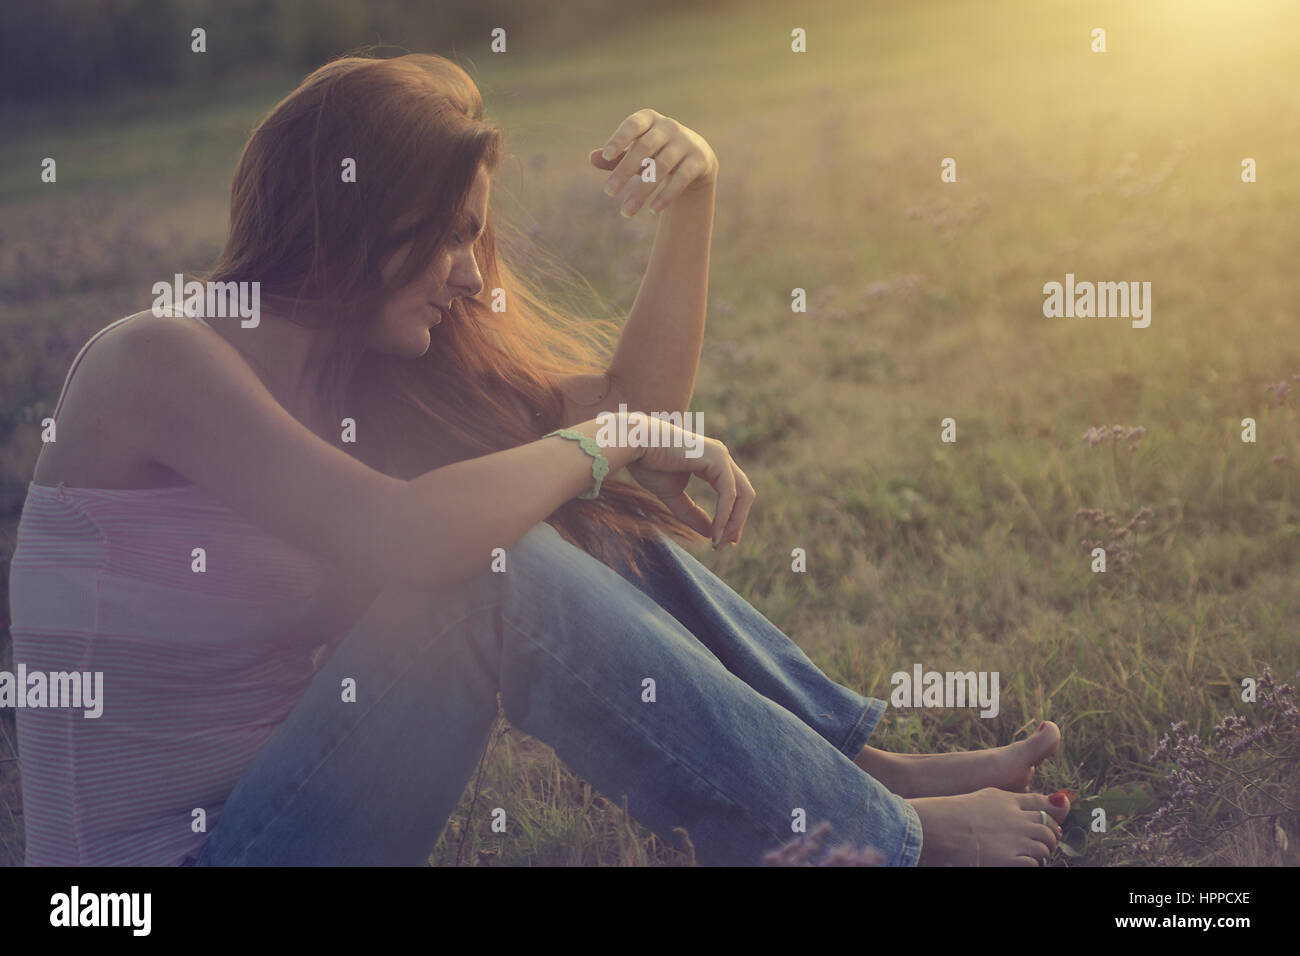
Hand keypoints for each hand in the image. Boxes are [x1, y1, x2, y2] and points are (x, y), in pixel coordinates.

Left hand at [589, 108, 717, 217]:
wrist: (696, 159)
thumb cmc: (656, 153)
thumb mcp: (635, 152)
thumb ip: (616, 155)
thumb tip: (592, 158)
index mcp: (649, 119)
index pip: (633, 125)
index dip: (620, 138)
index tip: (606, 156)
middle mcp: (669, 126)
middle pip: (645, 147)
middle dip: (625, 170)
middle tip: (608, 193)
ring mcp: (686, 142)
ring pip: (662, 166)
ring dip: (642, 190)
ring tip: (626, 211)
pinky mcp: (699, 160)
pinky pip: (681, 179)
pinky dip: (666, 195)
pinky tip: (652, 210)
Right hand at [623, 418, 754, 548]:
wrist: (634, 443)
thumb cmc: (648, 463)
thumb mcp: (673, 495)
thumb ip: (691, 513)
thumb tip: (712, 534)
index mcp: (713, 461)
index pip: (734, 492)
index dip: (732, 517)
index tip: (721, 540)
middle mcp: (721, 456)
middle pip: (744, 495)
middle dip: (736, 522)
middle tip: (722, 544)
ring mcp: (721, 455)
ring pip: (742, 495)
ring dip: (733, 522)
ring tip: (718, 542)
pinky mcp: (717, 459)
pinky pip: (729, 494)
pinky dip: (724, 516)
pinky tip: (715, 533)